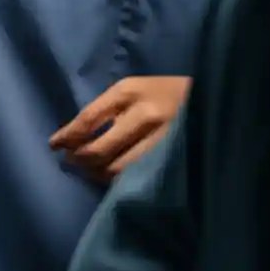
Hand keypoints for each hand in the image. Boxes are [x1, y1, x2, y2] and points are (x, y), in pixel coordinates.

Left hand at [49, 76, 189, 182]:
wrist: (215, 98)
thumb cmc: (166, 93)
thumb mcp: (136, 90)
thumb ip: (108, 109)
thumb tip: (75, 136)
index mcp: (128, 92)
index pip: (87, 119)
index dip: (67, 137)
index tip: (54, 146)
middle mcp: (143, 114)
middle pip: (99, 149)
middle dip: (80, 160)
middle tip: (73, 162)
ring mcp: (162, 137)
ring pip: (118, 168)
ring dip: (98, 173)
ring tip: (92, 171)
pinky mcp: (175, 156)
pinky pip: (140, 176)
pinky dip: (122, 179)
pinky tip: (116, 177)